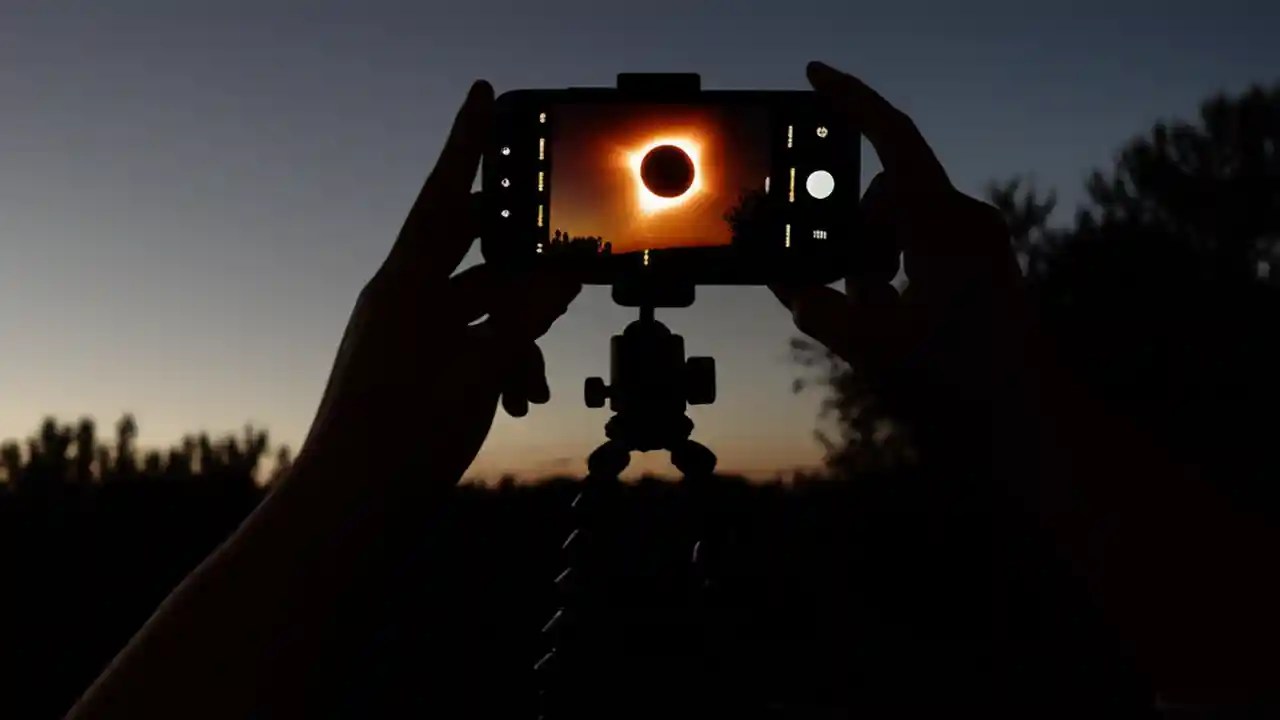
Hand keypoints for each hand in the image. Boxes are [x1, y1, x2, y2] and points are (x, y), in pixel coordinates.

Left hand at [300, 81, 579, 486]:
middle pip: (471, 250)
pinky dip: (500, 363)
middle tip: (559, 254)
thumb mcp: (480, 368)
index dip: (467, 142)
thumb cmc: (403, 437)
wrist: (352, 510)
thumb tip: (566, 270)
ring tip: (535, 384)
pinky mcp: (414, 369)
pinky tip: (520, 401)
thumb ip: (527, 313)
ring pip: (478, 308)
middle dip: (521, 262)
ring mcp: (406, 335)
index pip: (445, 195)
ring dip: (518, 337)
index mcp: (405, 284)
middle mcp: (402, 299)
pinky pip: (467, 344)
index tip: (483, 94)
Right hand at [773, 62, 1030, 438]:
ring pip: (901, 224)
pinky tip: (889, 313)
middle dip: (849, 230)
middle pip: (885, 195)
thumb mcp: (870, 347)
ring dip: (872, 257)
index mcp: (942, 223)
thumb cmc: (958, 381)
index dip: (851, 100)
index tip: (815, 76)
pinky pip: (922, 245)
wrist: (1029, 420)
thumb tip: (793, 288)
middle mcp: (967, 220)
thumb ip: (820, 310)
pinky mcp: (983, 264)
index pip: (892, 138)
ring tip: (870, 311)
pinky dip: (895, 269)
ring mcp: (979, 242)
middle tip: (832, 276)